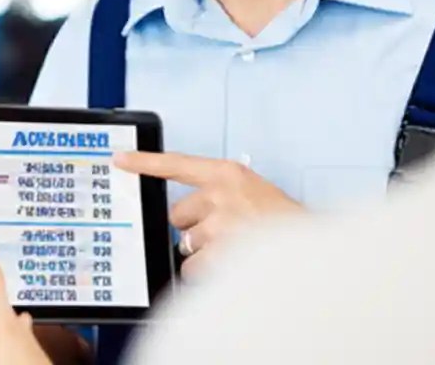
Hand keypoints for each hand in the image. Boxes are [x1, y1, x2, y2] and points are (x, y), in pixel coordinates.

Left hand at [113, 152, 303, 277]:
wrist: (315, 251)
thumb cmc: (288, 225)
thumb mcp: (256, 194)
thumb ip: (224, 196)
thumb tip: (194, 214)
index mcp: (229, 174)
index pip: (176, 163)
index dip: (144, 162)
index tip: (120, 159)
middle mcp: (220, 194)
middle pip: (178, 215)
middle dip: (195, 228)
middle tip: (225, 234)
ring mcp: (218, 223)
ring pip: (186, 245)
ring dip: (205, 254)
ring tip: (236, 252)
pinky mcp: (218, 252)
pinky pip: (192, 268)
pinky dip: (207, 274)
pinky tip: (231, 268)